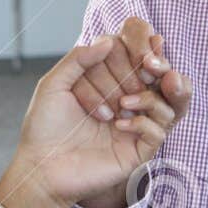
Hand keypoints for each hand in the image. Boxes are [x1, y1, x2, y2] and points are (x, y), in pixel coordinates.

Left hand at [0, 21, 190, 207]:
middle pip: (160, 78)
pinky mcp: (138, 150)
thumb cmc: (44, 127)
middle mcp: (127, 101)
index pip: (138, 57)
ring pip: (167, 104)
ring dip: (148, 97)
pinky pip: (158, 132)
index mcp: (110, 82)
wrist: (41, 167)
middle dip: (152, 69)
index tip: (136, 51)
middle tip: (142, 68)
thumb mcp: (54, 84)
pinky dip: (142, 123)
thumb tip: (109, 41)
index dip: (141, 49)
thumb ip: (79, 58)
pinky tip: (118, 124)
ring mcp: (136, 126)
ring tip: (122, 103)